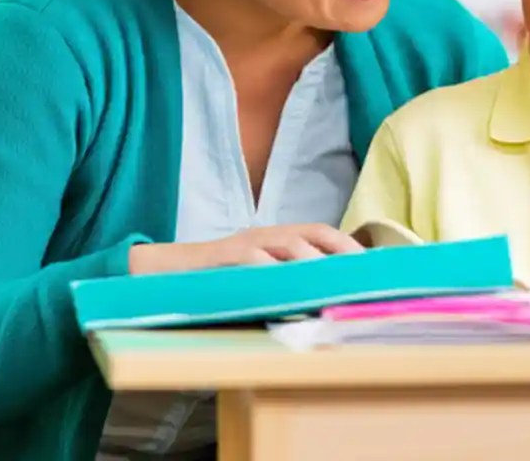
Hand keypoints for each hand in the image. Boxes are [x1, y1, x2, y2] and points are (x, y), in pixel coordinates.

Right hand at [129, 224, 363, 274]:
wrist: (161, 273)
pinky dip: (273, 273)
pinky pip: (254, 262)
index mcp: (273, 238)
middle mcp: (263, 235)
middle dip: (339, 249)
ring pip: (287, 244)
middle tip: (359, 270)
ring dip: (313, 262)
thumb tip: (319, 298)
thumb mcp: (253, 276)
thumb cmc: (213, 280)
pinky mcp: (224, 258)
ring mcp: (243, 244)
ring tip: (332, 279)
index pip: (317, 231)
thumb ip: (281, 280)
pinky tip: (288, 290)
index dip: (344, 243)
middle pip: (310, 233)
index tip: (368, 261)